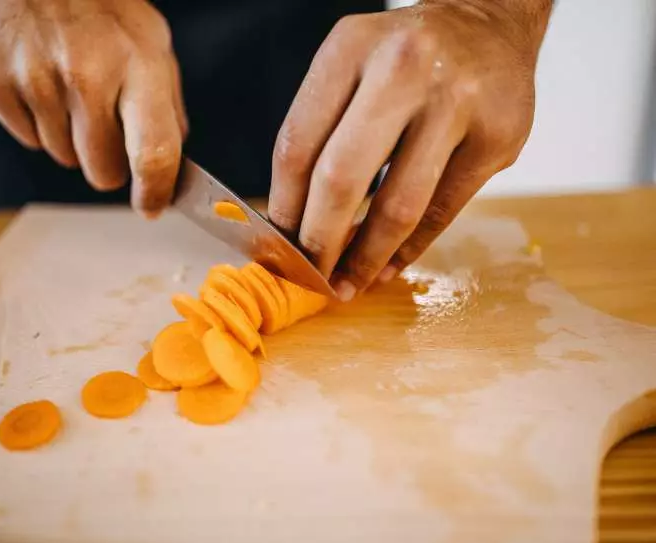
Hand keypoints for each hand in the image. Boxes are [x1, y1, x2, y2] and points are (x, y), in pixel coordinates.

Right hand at [0, 0, 186, 216]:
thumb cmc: (106, 9)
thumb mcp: (154, 48)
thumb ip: (167, 109)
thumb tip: (170, 166)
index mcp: (138, 68)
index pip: (152, 153)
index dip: (154, 192)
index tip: (152, 206)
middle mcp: (86, 77)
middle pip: (101, 172)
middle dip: (109, 163)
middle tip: (108, 129)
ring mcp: (36, 79)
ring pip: (63, 159)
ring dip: (73, 140)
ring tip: (73, 92)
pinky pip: (28, 139)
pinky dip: (40, 124)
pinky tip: (46, 85)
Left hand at [268, 0, 551, 300]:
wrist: (490, 20)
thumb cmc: (407, 54)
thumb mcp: (352, 64)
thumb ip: (322, 129)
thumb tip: (293, 219)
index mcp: (351, 47)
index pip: (298, 144)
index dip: (283, 205)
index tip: (278, 242)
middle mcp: (404, 69)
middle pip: (342, 177)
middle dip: (319, 241)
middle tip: (309, 275)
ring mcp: (457, 103)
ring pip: (398, 205)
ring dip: (365, 258)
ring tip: (347, 283)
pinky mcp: (498, 138)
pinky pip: (441, 211)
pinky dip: (409, 249)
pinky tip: (387, 267)